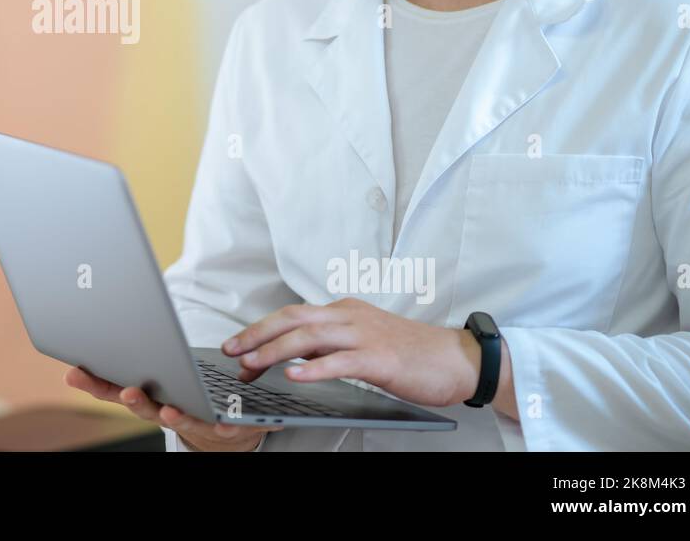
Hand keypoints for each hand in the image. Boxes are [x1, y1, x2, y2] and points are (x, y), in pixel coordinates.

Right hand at [65, 367, 280, 451]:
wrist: (219, 425)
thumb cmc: (180, 393)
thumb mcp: (153, 372)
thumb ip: (134, 351)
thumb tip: (100, 318)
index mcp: (143, 395)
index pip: (111, 389)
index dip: (92, 382)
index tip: (73, 373)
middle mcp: (161, 411)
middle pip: (143, 408)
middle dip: (134, 401)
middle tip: (127, 392)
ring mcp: (189, 421)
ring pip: (180, 420)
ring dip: (174, 417)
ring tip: (171, 410)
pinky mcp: (220, 427)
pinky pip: (223, 428)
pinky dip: (222, 425)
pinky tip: (223, 420)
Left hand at [223, 297, 480, 406]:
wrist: (457, 359)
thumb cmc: (411, 353)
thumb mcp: (363, 340)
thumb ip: (329, 343)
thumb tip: (292, 353)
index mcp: (343, 312)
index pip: (292, 315)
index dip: (261, 331)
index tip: (237, 348)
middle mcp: (350, 317)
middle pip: (292, 318)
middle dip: (257, 335)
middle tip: (232, 352)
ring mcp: (365, 335)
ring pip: (310, 337)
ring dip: (275, 351)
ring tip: (252, 364)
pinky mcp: (381, 359)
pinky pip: (341, 361)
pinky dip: (314, 368)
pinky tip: (295, 376)